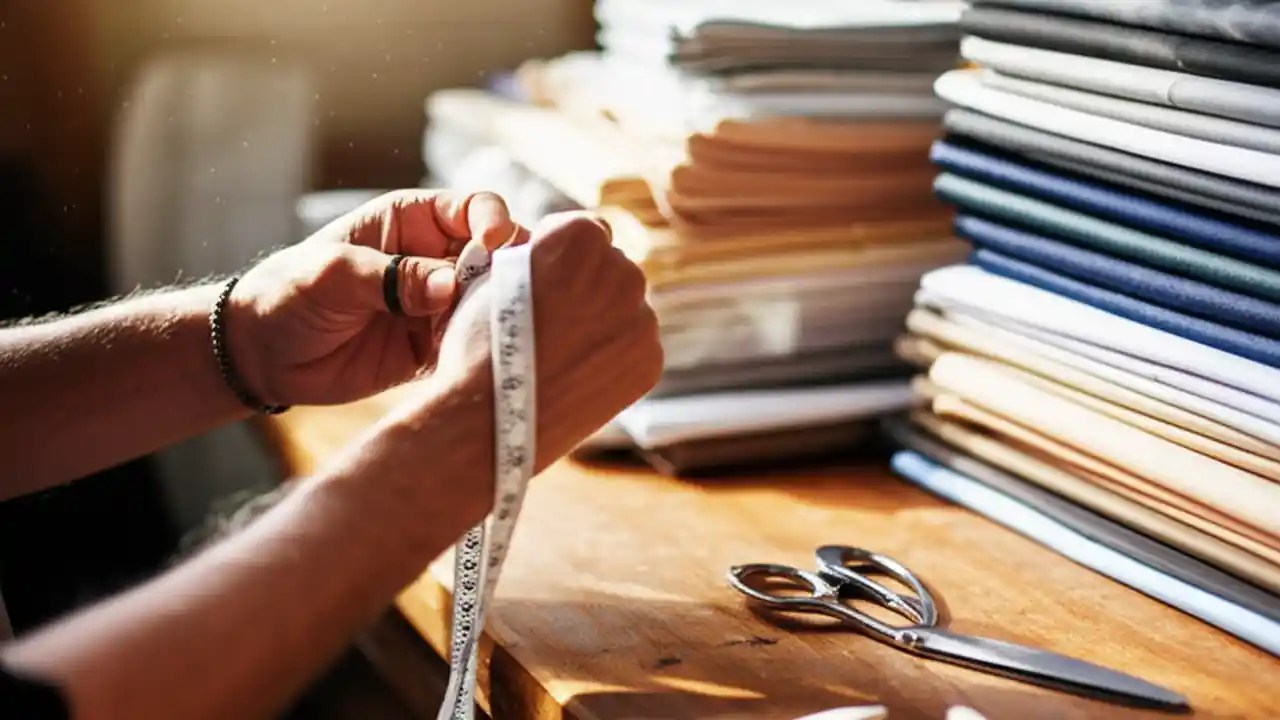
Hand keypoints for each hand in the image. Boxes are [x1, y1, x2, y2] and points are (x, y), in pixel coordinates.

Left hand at [226, 189, 527, 406]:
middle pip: (499, 258)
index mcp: (415, 221)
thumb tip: (450, 286)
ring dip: (501, 317)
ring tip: (493, 334)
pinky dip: (484, 352)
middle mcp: (437, 259)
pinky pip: (474, 346)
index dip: (493, 223)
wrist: (263, 354)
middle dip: (511, 274)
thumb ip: (392, 277)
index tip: (492, 246)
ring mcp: (440, 306)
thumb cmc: (290, 292)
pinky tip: (483, 360)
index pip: (475, 209)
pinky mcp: (436, 348)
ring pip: (494, 304)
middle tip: (509, 298)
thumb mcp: (334, 274)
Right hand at [432, 212, 662, 466]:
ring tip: (561, 355)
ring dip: (602, 323)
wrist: (487, 418)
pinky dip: (613, 358)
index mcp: (582, 234)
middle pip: (612, 269)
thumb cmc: (479, 342)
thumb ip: (537, 254)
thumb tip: (554, 256)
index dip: (560, 255)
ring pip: (626, 309)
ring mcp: (642, 318)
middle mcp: (623, 268)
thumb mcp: (494, 273)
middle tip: (553, 322)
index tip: (541, 281)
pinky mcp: (650, 360)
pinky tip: (578, 376)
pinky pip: (635, 348)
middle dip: (587, 288)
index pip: (585, 231)